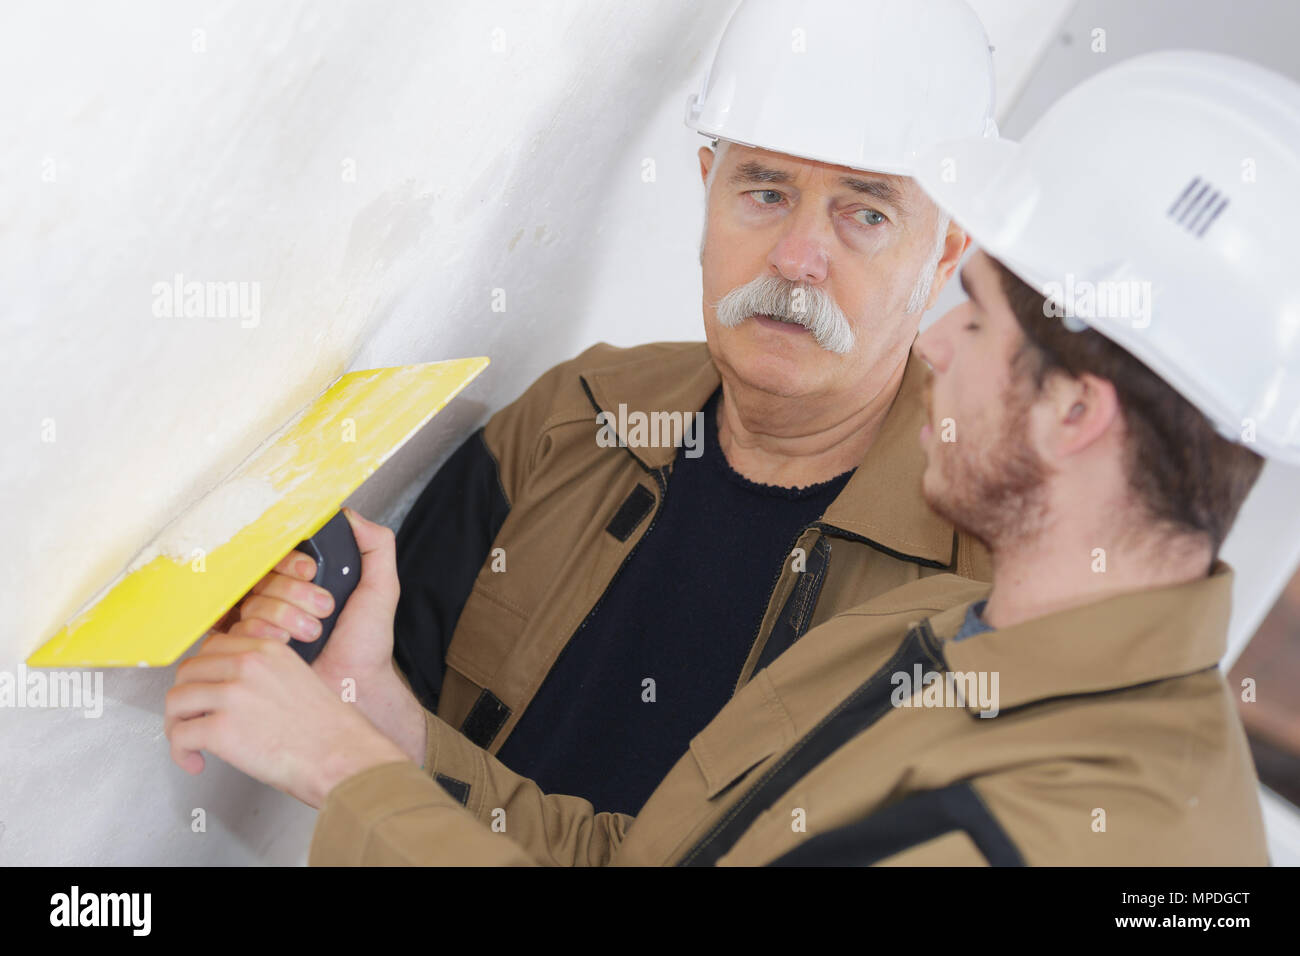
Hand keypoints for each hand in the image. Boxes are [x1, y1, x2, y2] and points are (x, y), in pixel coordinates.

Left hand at [164, 632, 407, 806]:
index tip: (204, 690)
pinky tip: (196, 762)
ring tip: (190, 742)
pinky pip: (180, 736)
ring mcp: (232, 695)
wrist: (342, 758)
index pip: (212, 647)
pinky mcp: (222, 729)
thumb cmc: (330, 731)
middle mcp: (247, 666)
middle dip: (186, 698)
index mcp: (269, 650)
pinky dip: (181, 753)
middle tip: (192, 718)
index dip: (203, 672)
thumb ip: (264, 675)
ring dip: (177, 725)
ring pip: (176, 700)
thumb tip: (231, 689)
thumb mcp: (300, 680)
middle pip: (188, 670)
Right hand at [221, 507, 426, 761]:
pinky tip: (286, 646)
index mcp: (302, 579)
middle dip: (294, 593)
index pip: (277, 553)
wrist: (356, 687)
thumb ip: (376, 546)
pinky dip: (263, 634)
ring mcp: (258, 622)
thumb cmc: (366, 644)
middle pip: (260, 576)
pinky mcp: (244, 649)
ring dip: (284, 617)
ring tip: (312, 634)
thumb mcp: (380, 588)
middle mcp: (276, 597)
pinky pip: (234, 630)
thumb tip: (350, 514)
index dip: (290, 560)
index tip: (312, 570)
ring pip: (249, 602)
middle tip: (324, 611)